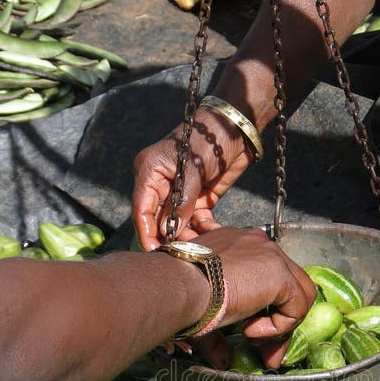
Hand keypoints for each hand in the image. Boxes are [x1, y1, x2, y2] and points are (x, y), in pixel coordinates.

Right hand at [132, 108, 253, 249]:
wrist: (237, 128)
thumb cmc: (209, 139)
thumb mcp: (192, 170)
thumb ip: (181, 203)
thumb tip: (170, 233)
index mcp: (150, 172)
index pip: (142, 208)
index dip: (146, 232)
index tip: (154, 252)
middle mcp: (162, 184)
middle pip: (160, 220)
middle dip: (172, 237)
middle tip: (185, 252)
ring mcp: (181, 193)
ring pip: (180, 224)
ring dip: (192, 235)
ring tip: (205, 244)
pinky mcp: (200, 198)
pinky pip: (198, 221)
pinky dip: (206, 228)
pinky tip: (217, 231)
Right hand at [189, 226, 316, 368]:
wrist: (177, 287)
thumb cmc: (179, 293)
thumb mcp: (204, 309)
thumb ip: (220, 335)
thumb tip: (224, 361)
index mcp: (241, 246)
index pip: (269, 277)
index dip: (267, 309)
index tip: (251, 335)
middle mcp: (260, 244)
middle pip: (289, 286)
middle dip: (281, 322)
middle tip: (265, 351)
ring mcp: (273, 256)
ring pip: (300, 297)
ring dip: (280, 326)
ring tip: (251, 337)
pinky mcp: (280, 275)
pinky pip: (296, 308)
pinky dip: (278, 327)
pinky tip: (250, 330)